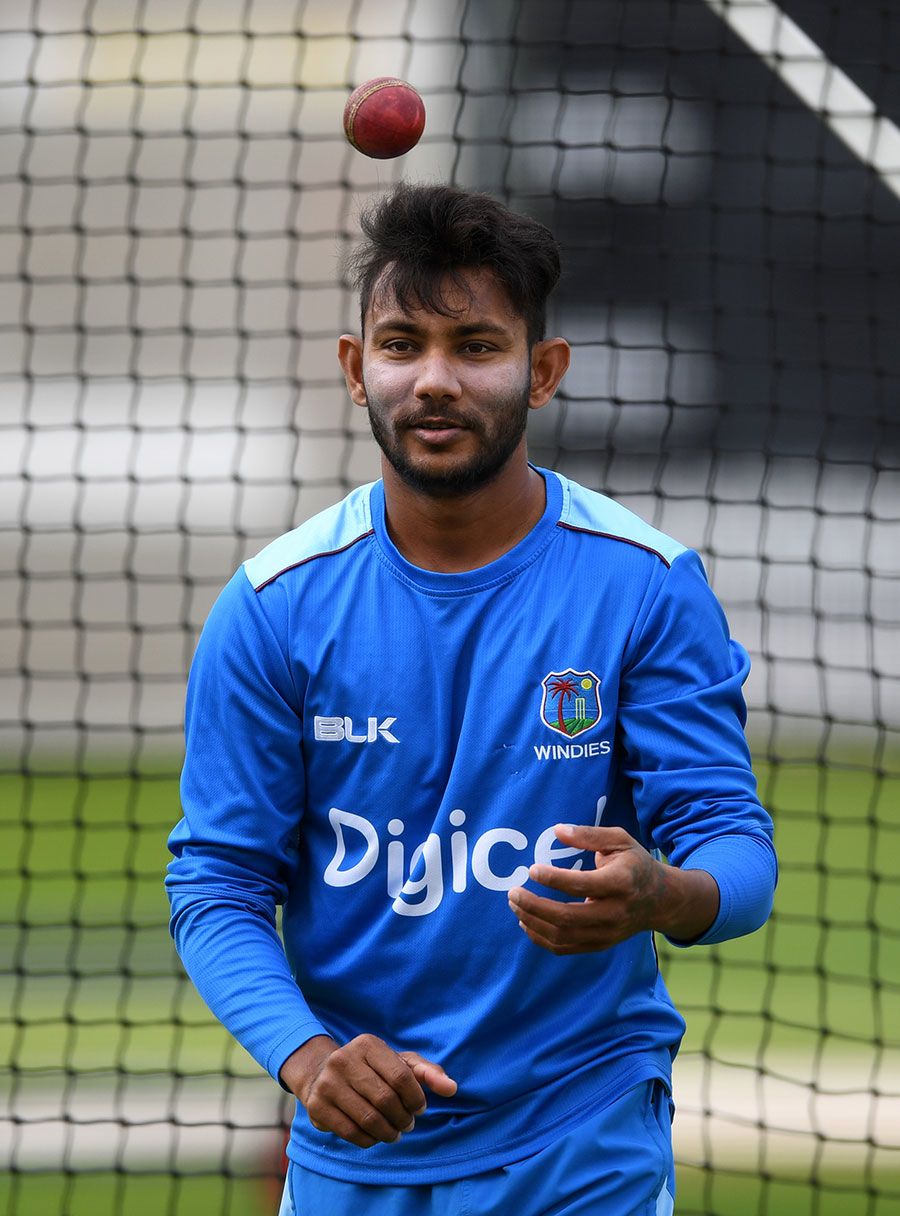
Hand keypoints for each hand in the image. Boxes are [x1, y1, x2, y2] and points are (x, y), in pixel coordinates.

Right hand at [280, 1033, 457, 1148]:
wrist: (321, 1074)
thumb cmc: (370, 1069)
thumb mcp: (398, 1063)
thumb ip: (427, 1072)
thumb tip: (452, 1088)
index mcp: (368, 1044)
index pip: (402, 1076)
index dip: (416, 1098)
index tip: (420, 1108)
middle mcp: (344, 1059)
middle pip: (386, 1100)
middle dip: (403, 1118)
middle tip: (408, 1124)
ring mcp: (328, 1083)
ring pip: (369, 1119)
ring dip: (389, 1132)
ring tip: (395, 1133)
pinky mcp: (317, 1106)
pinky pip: (351, 1132)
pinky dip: (370, 1140)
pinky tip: (376, 1136)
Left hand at [507, 825, 718, 953]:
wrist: (660, 900)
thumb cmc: (635, 864)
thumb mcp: (619, 840)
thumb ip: (588, 834)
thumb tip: (556, 830)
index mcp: (622, 883)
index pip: (583, 885)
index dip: (554, 879)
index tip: (531, 869)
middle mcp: (615, 913)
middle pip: (567, 917)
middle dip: (534, 905)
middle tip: (513, 891)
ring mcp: (607, 933)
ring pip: (563, 936)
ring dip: (533, 921)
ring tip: (515, 903)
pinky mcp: (599, 945)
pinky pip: (564, 948)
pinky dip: (540, 937)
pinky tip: (526, 921)